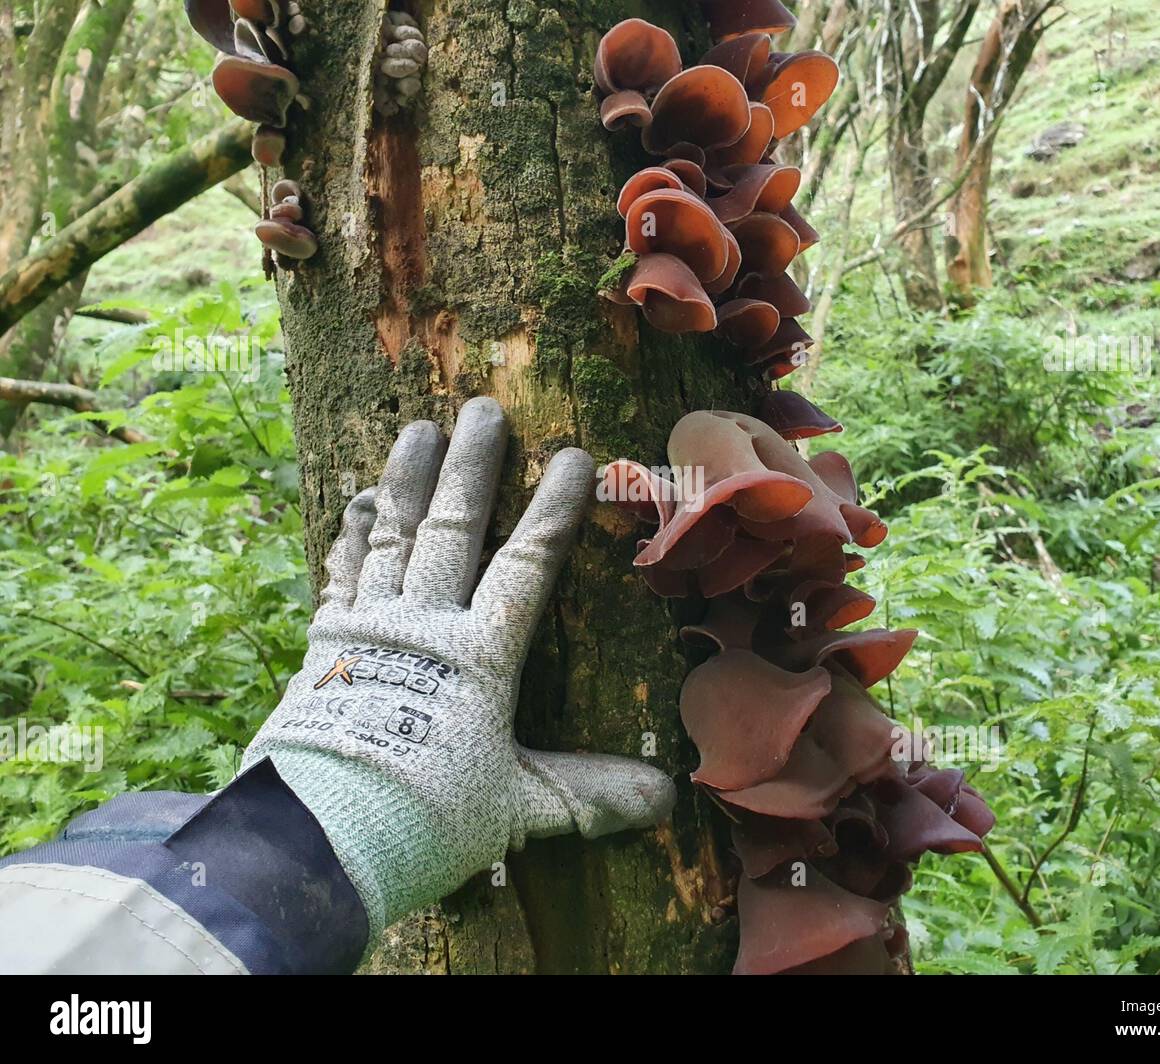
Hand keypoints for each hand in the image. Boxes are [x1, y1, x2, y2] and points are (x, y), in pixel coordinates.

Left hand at [242, 398, 674, 940]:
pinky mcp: (326, 649)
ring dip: (407, 482)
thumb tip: (667, 803)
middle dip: (472, 469)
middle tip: (481, 410)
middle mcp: (424, 626)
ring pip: (393, 538)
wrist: (318, 837)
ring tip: (416, 431)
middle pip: (453, 532)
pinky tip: (354, 507)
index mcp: (479, 656)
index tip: (571, 456)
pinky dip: (349, 539)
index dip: (553, 510)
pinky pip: (341, 577)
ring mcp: (368, 630)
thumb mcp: (517, 809)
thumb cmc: (426, 820)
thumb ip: (587, 795)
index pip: (526, 566)